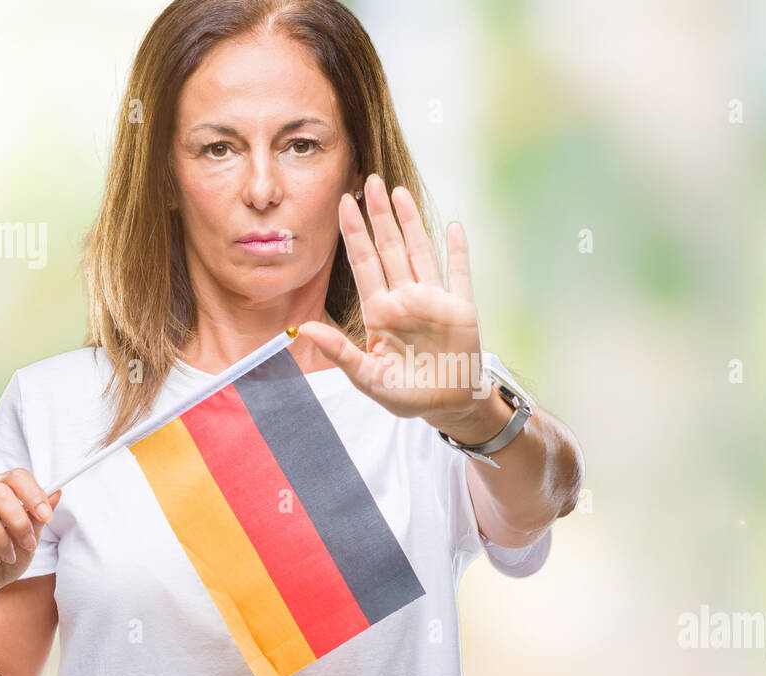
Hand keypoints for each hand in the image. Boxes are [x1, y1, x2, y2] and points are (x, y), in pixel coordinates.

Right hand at [0, 468, 61, 608]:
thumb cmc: (3, 556)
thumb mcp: (28, 538)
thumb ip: (38, 517)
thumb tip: (57, 493)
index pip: (15, 476)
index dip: (34, 494)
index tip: (46, 516)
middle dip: (20, 523)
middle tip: (29, 544)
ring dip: (3, 542)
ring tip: (8, 556)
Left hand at [298, 173, 493, 433]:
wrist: (445, 406)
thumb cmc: (404, 394)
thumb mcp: (368, 378)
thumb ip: (339, 352)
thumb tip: (304, 327)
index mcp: (379, 312)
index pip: (363, 263)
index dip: (354, 233)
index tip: (344, 202)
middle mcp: (404, 299)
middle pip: (389, 248)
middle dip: (379, 215)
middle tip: (370, 180)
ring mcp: (433, 300)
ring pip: (419, 251)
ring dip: (411, 222)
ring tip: (399, 191)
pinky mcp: (461, 309)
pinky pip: (459, 273)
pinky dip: (457, 251)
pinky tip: (453, 227)